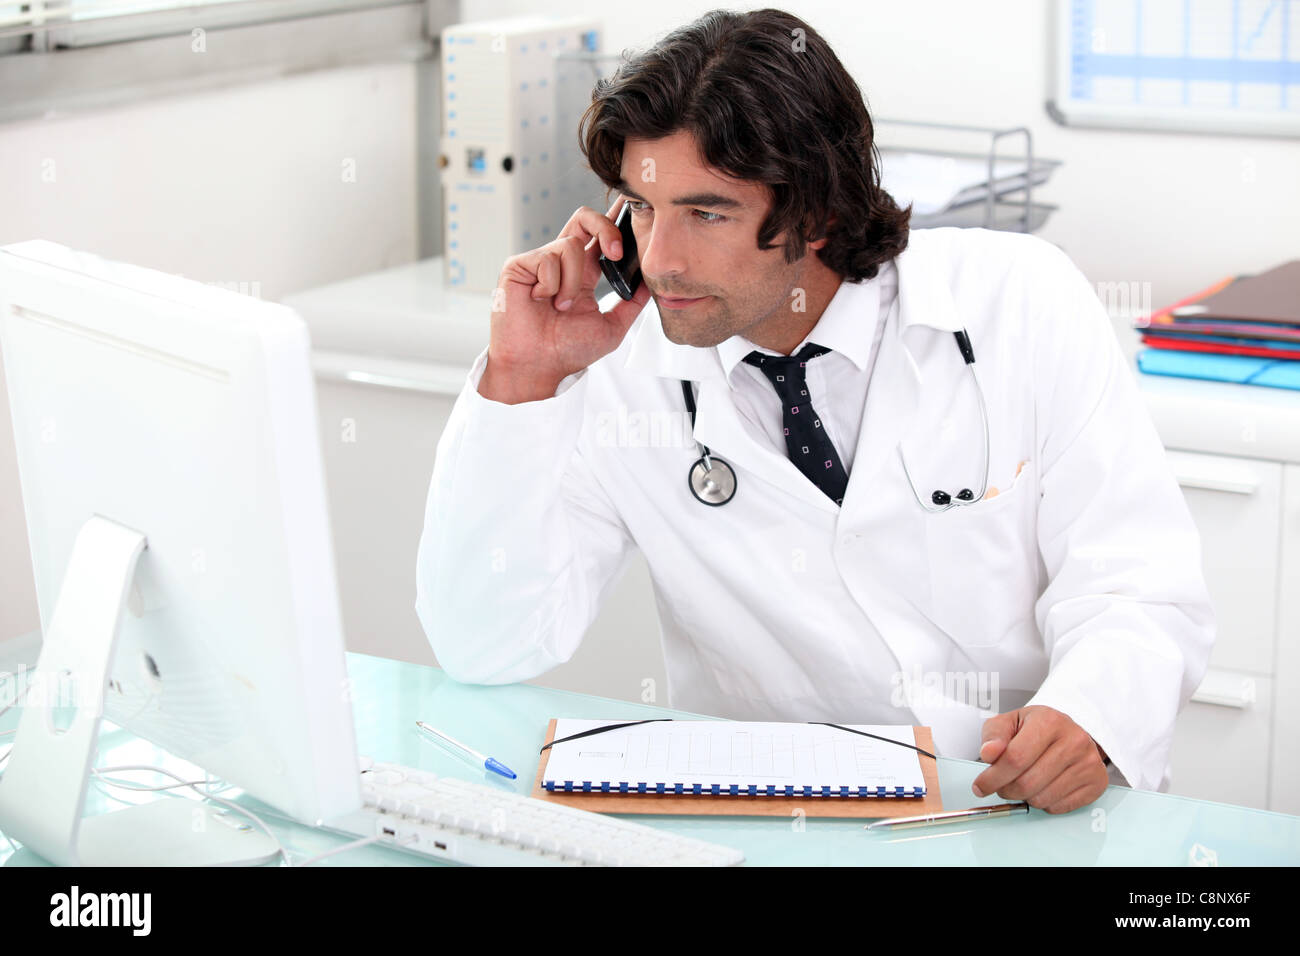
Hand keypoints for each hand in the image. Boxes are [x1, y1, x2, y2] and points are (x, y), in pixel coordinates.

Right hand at [483, 196, 652, 397]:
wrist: (537, 367)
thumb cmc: (567, 352)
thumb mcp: (611, 328)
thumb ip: (631, 304)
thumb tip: (651, 284)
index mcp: (583, 274)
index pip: (600, 236)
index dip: (615, 219)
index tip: (633, 208)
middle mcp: (562, 263)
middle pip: (584, 219)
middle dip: (606, 228)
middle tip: (616, 253)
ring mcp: (540, 262)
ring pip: (571, 245)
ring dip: (573, 282)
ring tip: (561, 307)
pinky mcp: (519, 266)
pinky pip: (548, 259)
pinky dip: (551, 285)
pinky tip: (540, 301)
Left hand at [972, 705, 1108, 813]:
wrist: (1069, 731)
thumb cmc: (1036, 728)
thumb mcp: (1009, 722)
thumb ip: (993, 735)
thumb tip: (988, 753)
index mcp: (1050, 721)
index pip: (1015, 758)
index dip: (992, 777)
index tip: (980, 786)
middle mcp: (1074, 741)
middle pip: (1027, 782)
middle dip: (1005, 790)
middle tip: (1000, 786)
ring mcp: (1089, 763)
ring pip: (1042, 798)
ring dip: (1024, 798)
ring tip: (1022, 782)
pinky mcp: (1097, 783)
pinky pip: (1059, 807)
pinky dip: (1043, 803)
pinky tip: (1042, 787)